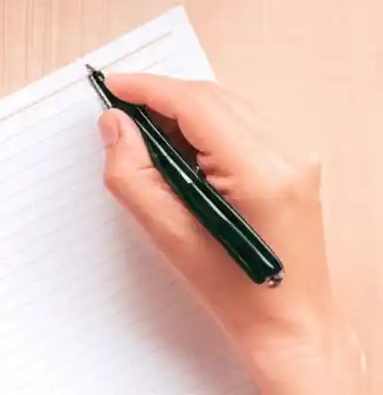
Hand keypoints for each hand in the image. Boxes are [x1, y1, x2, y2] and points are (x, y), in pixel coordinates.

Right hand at [97, 75, 366, 393]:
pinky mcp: (294, 163)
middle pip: (211, 98)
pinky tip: (180, 149)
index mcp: (258, 171)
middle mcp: (285, 154)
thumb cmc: (233, 291)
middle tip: (119, 113)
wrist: (288, 323)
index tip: (112, 86)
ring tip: (145, 135)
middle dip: (161, 98)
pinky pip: (241, 124)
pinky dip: (204, 127)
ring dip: (182, 111)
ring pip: (226, 106)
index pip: (195, 103)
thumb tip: (116, 124)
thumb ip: (132, 172)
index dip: (148, 88)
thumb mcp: (167, 234)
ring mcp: (296, 157)